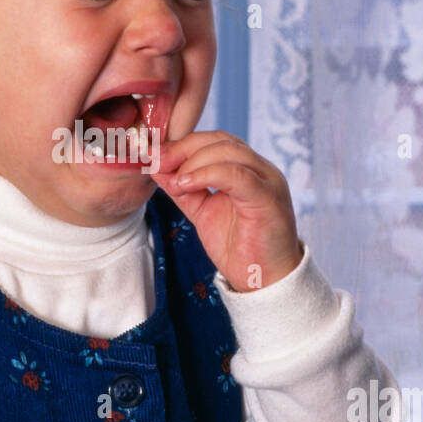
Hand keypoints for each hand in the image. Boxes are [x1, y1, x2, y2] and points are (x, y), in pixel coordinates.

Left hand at [149, 131, 302, 292]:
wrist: (264, 281)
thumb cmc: (239, 247)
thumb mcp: (202, 212)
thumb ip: (183, 190)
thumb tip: (156, 167)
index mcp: (248, 170)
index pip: (214, 141)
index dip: (182, 144)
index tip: (153, 156)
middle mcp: (261, 170)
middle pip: (220, 140)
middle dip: (184, 148)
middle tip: (157, 161)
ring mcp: (267, 182)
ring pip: (229, 152)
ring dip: (193, 162)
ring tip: (174, 180)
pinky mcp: (268, 198)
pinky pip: (237, 175)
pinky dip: (207, 174)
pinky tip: (186, 184)